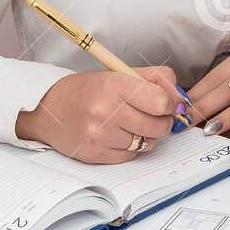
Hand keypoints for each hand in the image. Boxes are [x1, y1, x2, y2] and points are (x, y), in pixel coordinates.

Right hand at [15, 66, 185, 162]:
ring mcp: (100, 135)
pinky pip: (131, 156)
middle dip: (162, 122)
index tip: (167, 104)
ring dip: (145, 135)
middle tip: (151, 115)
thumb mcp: (118, 73)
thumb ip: (154, 79)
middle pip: (160, 126)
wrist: (49, 111)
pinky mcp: (96, 155)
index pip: (162, 102)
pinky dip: (130, 148)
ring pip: (147, 143)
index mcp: (115, 85)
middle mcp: (106, 111)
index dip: (170, 104)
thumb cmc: (88, 90)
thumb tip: (181, 96)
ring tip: (129, 123)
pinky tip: (116, 135)